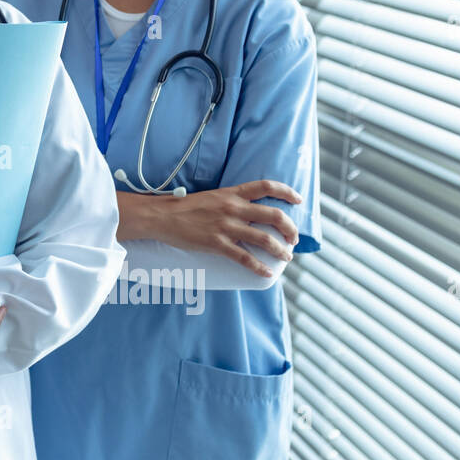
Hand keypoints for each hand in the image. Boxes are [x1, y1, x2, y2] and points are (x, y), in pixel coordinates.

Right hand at [120, 179, 301, 277]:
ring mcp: (226, 227)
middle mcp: (233, 208)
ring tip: (286, 256)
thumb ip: (231, 202)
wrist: (162, 216)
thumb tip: (250, 212)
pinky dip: (259, 266)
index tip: (298, 200)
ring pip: (264, 238)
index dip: (286, 192)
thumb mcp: (212, 197)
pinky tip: (267, 272)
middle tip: (294, 238)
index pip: (266, 186)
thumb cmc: (185, 208)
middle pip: (273, 215)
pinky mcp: (217, 244)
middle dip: (290, 228)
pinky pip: (244, 257)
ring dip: (280, 249)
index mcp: (231, 194)